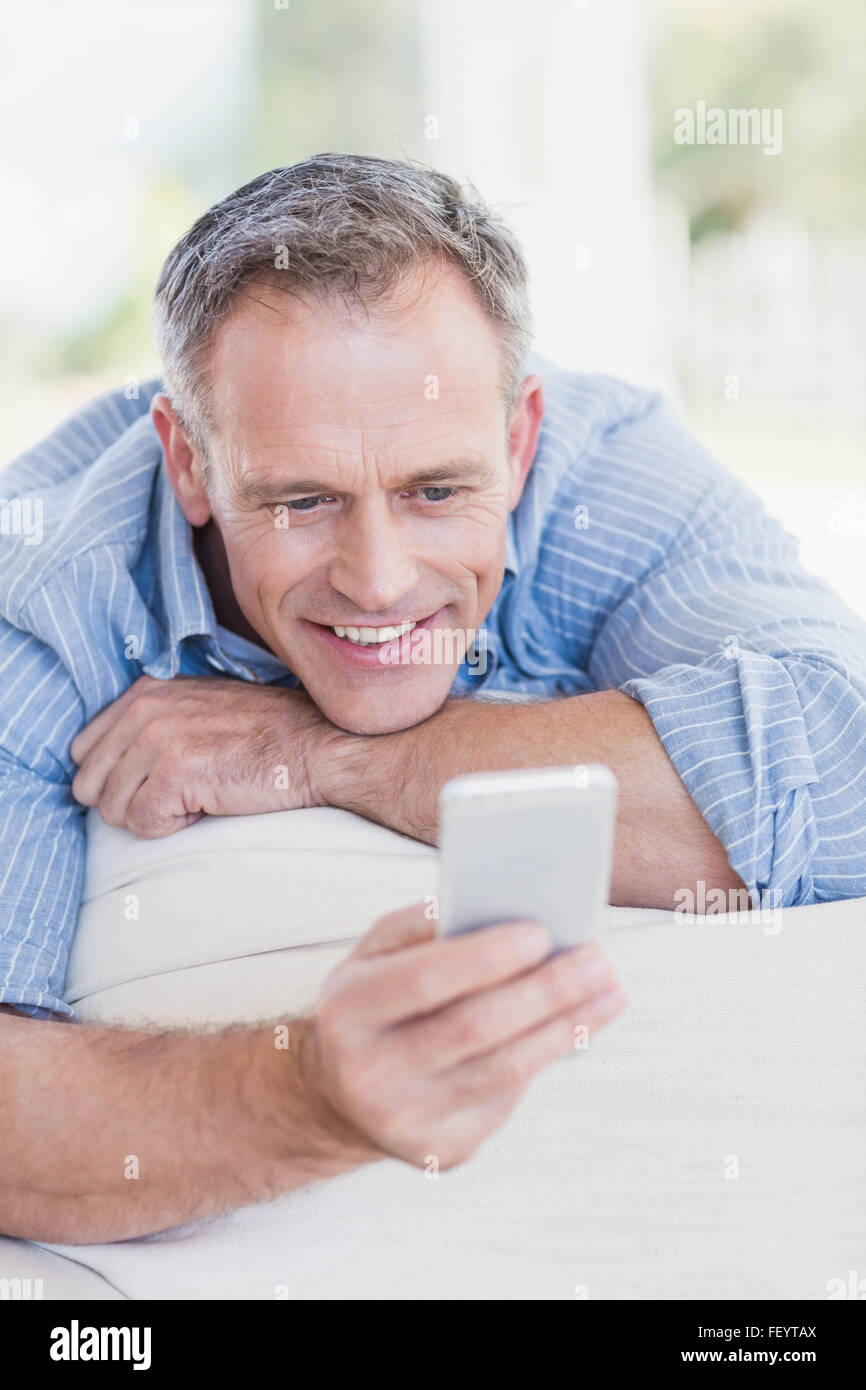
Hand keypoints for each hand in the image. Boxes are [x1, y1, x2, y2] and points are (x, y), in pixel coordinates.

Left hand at [70, 674, 339, 837]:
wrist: (315, 746)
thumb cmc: (264, 736)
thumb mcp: (197, 709)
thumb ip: (150, 724)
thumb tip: (106, 769)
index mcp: (144, 692)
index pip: (84, 752)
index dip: (118, 778)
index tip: (162, 778)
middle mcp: (144, 709)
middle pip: (90, 785)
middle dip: (129, 801)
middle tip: (180, 792)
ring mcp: (157, 739)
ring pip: (112, 810)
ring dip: (154, 815)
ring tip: (198, 795)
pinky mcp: (175, 771)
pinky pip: (143, 825)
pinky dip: (173, 827)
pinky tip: (206, 806)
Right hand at [298, 903, 626, 1170]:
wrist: (335, 1096)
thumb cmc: (372, 1005)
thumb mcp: (373, 954)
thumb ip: (423, 924)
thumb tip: (494, 904)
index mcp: (349, 1011)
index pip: (425, 979)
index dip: (486, 957)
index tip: (541, 933)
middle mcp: (371, 1073)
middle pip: (475, 1028)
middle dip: (547, 992)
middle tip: (598, 961)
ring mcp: (405, 1121)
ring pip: (504, 1072)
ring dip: (568, 1028)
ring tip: (610, 992)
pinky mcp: (440, 1151)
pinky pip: (506, 1100)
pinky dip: (544, 1058)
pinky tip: (575, 1028)